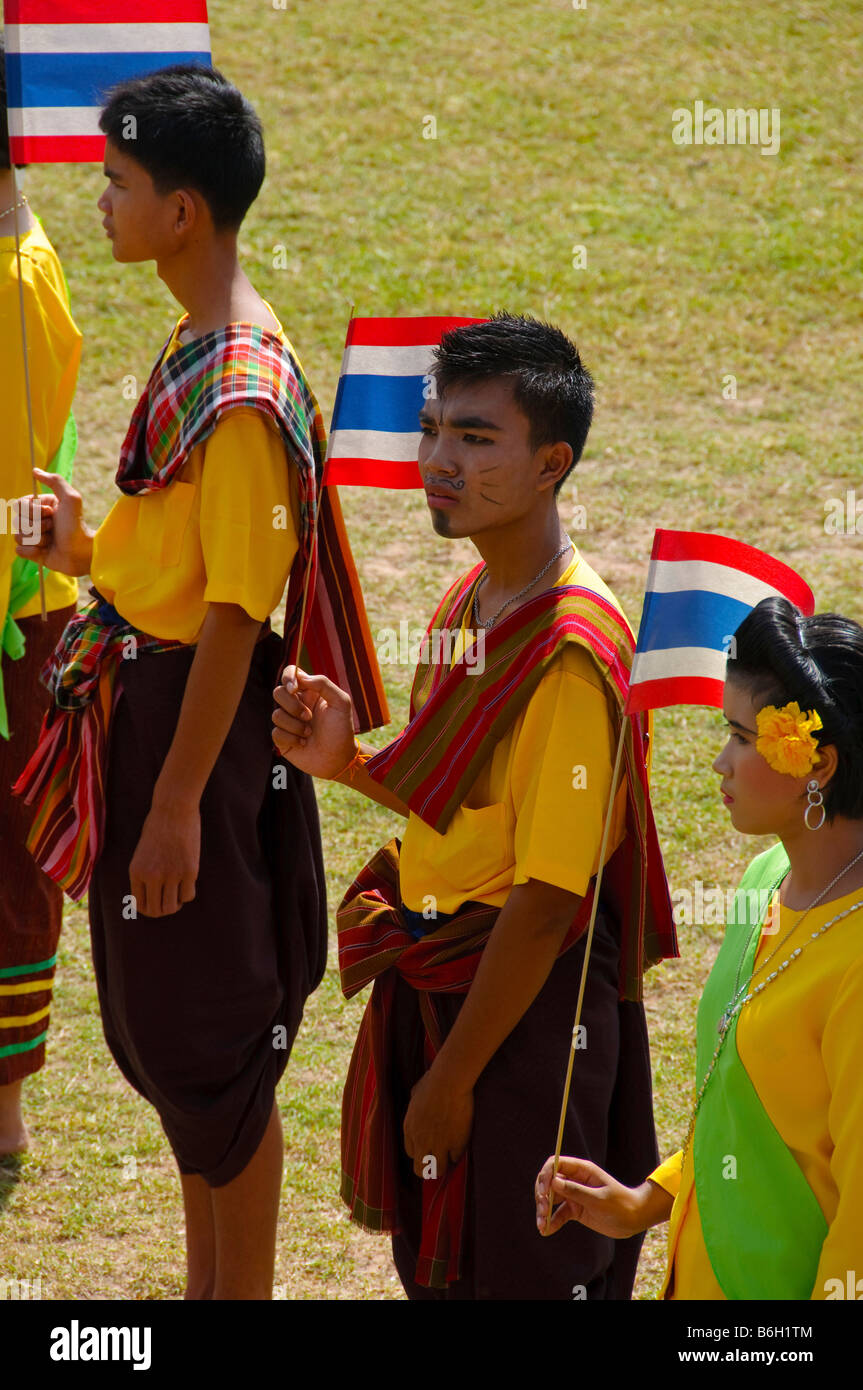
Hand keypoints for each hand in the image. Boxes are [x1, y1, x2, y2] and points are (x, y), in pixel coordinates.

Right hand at [14, 469, 93, 575]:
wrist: (82, 553)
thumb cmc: (77, 525)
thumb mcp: (71, 499)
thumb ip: (55, 481)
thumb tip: (35, 470)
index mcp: (41, 506)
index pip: (19, 505)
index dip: (32, 511)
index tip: (50, 513)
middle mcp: (35, 520)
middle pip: (17, 521)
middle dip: (36, 526)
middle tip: (53, 528)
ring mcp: (33, 537)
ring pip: (18, 536)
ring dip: (37, 539)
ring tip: (52, 540)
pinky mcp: (33, 552)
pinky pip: (20, 550)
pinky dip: (33, 551)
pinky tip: (45, 551)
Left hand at [129, 802, 199, 917]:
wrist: (173, 808)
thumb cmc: (157, 827)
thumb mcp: (142, 853)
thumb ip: (144, 874)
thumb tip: (153, 897)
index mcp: (136, 872)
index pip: (139, 905)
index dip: (149, 908)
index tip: (156, 901)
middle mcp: (151, 876)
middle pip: (156, 911)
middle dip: (163, 910)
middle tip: (169, 901)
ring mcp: (171, 874)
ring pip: (172, 907)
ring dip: (175, 904)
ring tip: (177, 893)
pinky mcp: (189, 870)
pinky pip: (188, 895)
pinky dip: (187, 893)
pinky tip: (187, 881)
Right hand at [272, 665, 355, 776]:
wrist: (339, 758)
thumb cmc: (341, 729)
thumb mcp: (341, 702)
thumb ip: (323, 683)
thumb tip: (300, 678)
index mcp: (309, 692)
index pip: (290, 674)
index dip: (288, 677)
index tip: (294, 688)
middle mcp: (296, 704)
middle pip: (278, 692)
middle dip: (292, 706)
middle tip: (309, 717)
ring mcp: (288, 721)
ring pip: (276, 715)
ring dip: (295, 726)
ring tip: (310, 734)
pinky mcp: (282, 738)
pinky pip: (276, 733)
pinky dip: (291, 739)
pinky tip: (303, 744)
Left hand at [403, 1065, 473, 1179]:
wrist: (449, 1082)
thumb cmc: (433, 1081)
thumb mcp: (416, 1092)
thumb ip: (415, 1104)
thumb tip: (418, 1101)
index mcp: (410, 1128)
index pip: (411, 1152)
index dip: (421, 1151)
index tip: (428, 1147)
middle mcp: (422, 1140)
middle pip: (420, 1169)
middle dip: (428, 1167)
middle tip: (438, 1161)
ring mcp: (439, 1144)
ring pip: (438, 1170)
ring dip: (444, 1165)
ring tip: (450, 1158)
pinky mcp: (456, 1144)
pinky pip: (456, 1158)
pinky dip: (458, 1154)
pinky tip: (461, 1145)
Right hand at [535, 1156, 662, 1238]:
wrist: (634, 1219)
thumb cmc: (620, 1204)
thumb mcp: (598, 1198)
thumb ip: (576, 1190)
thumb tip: (553, 1182)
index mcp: (581, 1170)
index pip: (555, 1165)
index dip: (545, 1176)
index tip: (543, 1192)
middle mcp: (575, 1180)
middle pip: (549, 1182)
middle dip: (542, 1196)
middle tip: (543, 1211)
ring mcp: (574, 1195)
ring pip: (551, 1199)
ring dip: (544, 1211)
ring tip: (541, 1225)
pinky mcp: (575, 1210)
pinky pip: (559, 1214)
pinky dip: (552, 1221)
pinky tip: (547, 1230)